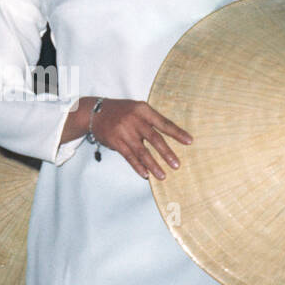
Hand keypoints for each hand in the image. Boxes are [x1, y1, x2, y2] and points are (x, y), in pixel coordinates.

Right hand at [66, 97, 190, 180]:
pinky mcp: (116, 141)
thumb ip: (151, 120)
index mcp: (143, 110)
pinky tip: (145, 174)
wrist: (95, 112)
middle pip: (154, 138)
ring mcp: (124, 131)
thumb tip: (170, 135)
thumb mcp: (136, 109)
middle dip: (167, 153)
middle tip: (177, 165)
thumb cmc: (121, 111)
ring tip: (163, 176)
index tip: (189, 141)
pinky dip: (138, 166)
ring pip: (142, 151)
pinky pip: (129, 157)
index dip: (177, 133)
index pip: (164, 123)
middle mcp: (135, 120)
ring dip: (153, 165)